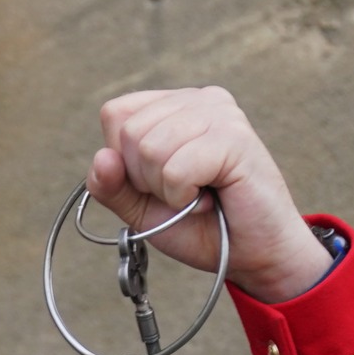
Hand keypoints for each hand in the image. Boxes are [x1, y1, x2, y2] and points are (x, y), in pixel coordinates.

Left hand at [87, 87, 331, 304]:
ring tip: (199, 194)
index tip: (159, 181)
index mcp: (172, 106)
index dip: (123, 161)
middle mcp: (197, 99)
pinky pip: (176, 169)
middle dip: (145, 178)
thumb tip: (103, 158)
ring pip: (150, 149)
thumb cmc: (200, 226)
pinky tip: (210, 198)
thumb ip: (111, 185)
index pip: (115, 114)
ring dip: (167, 189)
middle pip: (128, 131)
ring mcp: (220, 113)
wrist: (250, 254)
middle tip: (183, 191)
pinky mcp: (235, 137)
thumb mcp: (140, 208)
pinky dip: (184, 197)